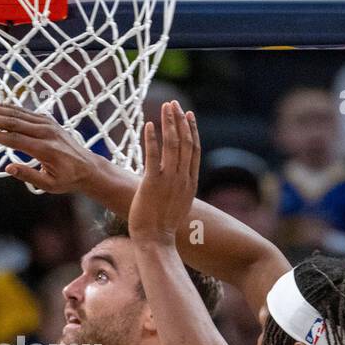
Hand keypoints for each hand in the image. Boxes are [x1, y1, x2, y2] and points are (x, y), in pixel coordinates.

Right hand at [0, 102, 100, 192]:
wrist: (88, 167)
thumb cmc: (67, 179)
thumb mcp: (49, 185)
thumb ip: (28, 176)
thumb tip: (8, 167)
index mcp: (45, 149)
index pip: (15, 139)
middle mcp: (46, 132)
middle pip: (13, 122)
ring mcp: (47, 124)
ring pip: (17, 114)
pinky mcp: (47, 120)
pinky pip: (25, 112)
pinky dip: (9, 108)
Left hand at [129, 101, 199, 247]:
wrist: (156, 241)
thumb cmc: (163, 227)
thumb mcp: (178, 205)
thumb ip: (179, 190)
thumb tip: (176, 183)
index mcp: (190, 182)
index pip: (195, 150)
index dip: (192, 130)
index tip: (189, 115)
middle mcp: (183, 178)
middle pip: (185, 142)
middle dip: (180, 120)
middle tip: (175, 104)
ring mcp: (169, 180)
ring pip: (172, 145)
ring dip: (169, 123)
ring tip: (165, 107)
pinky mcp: (152, 183)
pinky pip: (153, 156)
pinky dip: (152, 138)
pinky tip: (149, 124)